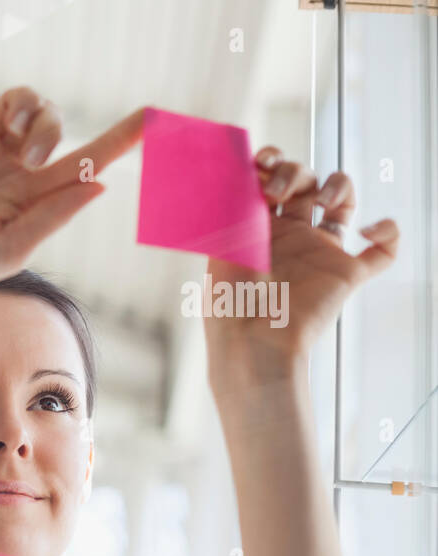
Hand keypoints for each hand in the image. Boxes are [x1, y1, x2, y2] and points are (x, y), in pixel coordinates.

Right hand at [0, 61, 145, 314]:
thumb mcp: (9, 251)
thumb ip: (52, 215)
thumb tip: (99, 182)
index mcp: (27, 197)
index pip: (82, 159)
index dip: (119, 139)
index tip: (154, 117)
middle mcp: (3, 167)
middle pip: (50, 121)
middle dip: (50, 128)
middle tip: (29, 159)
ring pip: (13, 100)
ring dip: (25, 103)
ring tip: (13, 131)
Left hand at [204, 147, 398, 384]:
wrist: (253, 340)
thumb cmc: (229, 298)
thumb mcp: (221, 243)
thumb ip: (233, 203)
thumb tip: (240, 164)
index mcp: (256, 228)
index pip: (271, 179)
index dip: (273, 161)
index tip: (263, 162)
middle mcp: (289, 235)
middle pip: (306, 181)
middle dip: (296, 172)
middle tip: (277, 193)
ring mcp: (320, 252)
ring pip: (344, 202)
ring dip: (341, 184)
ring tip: (326, 200)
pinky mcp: (347, 274)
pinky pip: (384, 251)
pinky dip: (389, 232)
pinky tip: (369, 231)